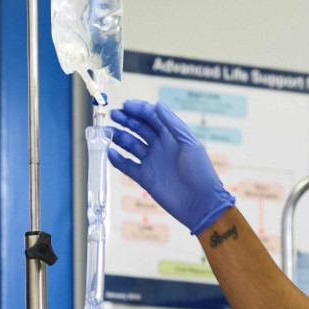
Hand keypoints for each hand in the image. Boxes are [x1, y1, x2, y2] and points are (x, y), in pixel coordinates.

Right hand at [106, 100, 235, 234]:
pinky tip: (110, 152)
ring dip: (119, 137)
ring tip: (108, 132)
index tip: (126, 105)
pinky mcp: (145, 178)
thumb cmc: (200, 172)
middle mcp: (160, 146)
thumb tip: (157, 105)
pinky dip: (117, 159)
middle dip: (126, 120)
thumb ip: (173, 124)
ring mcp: (151, 161)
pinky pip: (127, 166)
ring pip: (130, 145)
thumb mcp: (189, 143)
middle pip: (139, 128)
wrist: (200, 203)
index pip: (152, 117)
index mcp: (171, 136)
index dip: (139, 110)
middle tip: (114, 115)